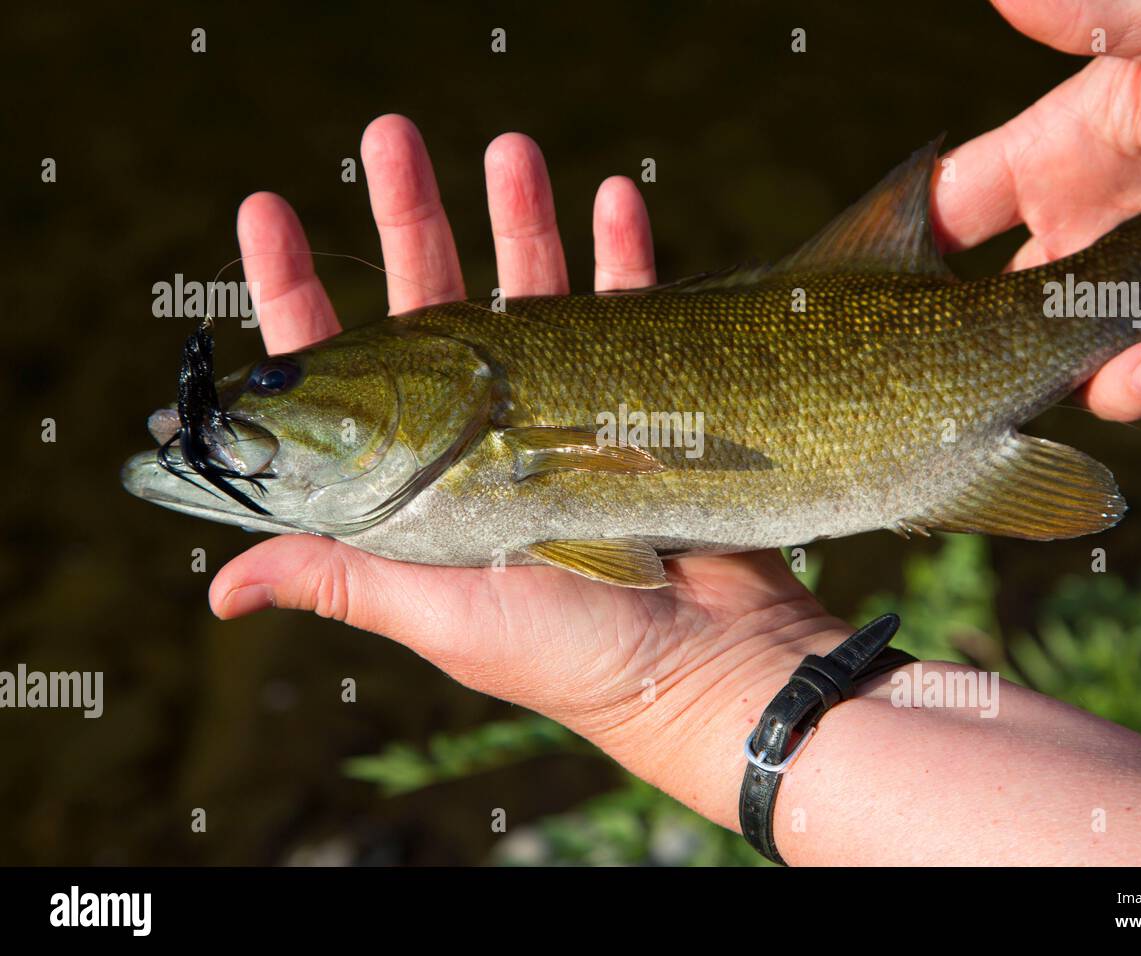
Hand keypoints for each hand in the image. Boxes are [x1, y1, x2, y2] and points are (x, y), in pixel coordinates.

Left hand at [212, 116, 844, 826]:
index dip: (301, 294)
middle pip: (436, 307)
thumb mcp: (437, 612)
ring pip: (533, 292)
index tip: (269, 211)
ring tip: (510, 145)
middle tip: (390, 134)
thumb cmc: (566, 656)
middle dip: (413, 217)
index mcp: (423, 480)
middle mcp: (488, 438)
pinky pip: (632, 310)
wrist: (707, 671)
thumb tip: (219, 593)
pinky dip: (624, 254)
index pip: (345, 374)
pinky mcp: (645, 404)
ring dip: (521, 217)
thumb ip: (340, 576)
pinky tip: (613, 197)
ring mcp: (568, 413)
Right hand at [936, 0, 1140, 420]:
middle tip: (1034, 361)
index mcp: (1061, 158)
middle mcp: (1094, 228)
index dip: (907, 254)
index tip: (885, 301)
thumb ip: (1090, 12)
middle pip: (1006, 319)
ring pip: (1085, 363)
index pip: (949, 214)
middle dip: (1007, 356)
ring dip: (1109, 381)